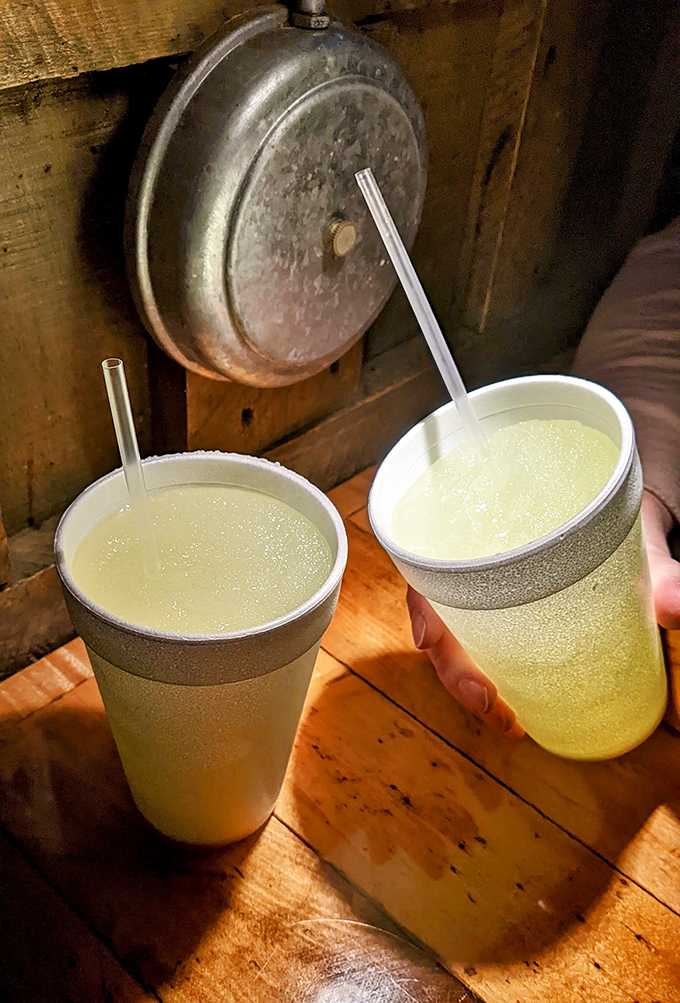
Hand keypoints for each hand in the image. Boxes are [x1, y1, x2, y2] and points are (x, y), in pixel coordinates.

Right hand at [407, 493, 679, 736]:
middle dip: (452, 663)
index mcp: (487, 530)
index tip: (429, 639)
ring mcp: (488, 594)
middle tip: (487, 700)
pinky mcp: (508, 615)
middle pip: (439, 613)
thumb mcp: (637, 534)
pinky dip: (487, 679)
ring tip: (504, 717)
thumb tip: (676, 610)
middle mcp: (476, 564)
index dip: (422, 602)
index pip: (433, 561)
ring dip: (467, 681)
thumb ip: (661, 568)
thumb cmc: (618, 517)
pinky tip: (512, 708)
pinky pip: (480, 646)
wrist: (630, 517)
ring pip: (454, 637)